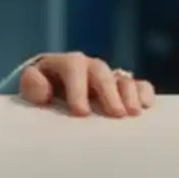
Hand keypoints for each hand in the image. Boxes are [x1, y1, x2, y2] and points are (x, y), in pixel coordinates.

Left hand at [19, 52, 155, 117]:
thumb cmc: (43, 95)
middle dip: (108, 91)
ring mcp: (108, 76)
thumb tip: (44, 91)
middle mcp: (89, 67)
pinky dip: (144, 93)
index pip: (72, 67)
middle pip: (100, 71)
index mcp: (64, 64)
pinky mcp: (123, 88)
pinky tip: (146, 107)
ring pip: (122, 77)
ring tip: (132, 114)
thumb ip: (32, 86)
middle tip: (115, 113)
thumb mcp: (32, 90)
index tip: (81, 113)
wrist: (54, 94)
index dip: (77, 88)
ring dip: (129, 94)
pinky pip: (139, 85)